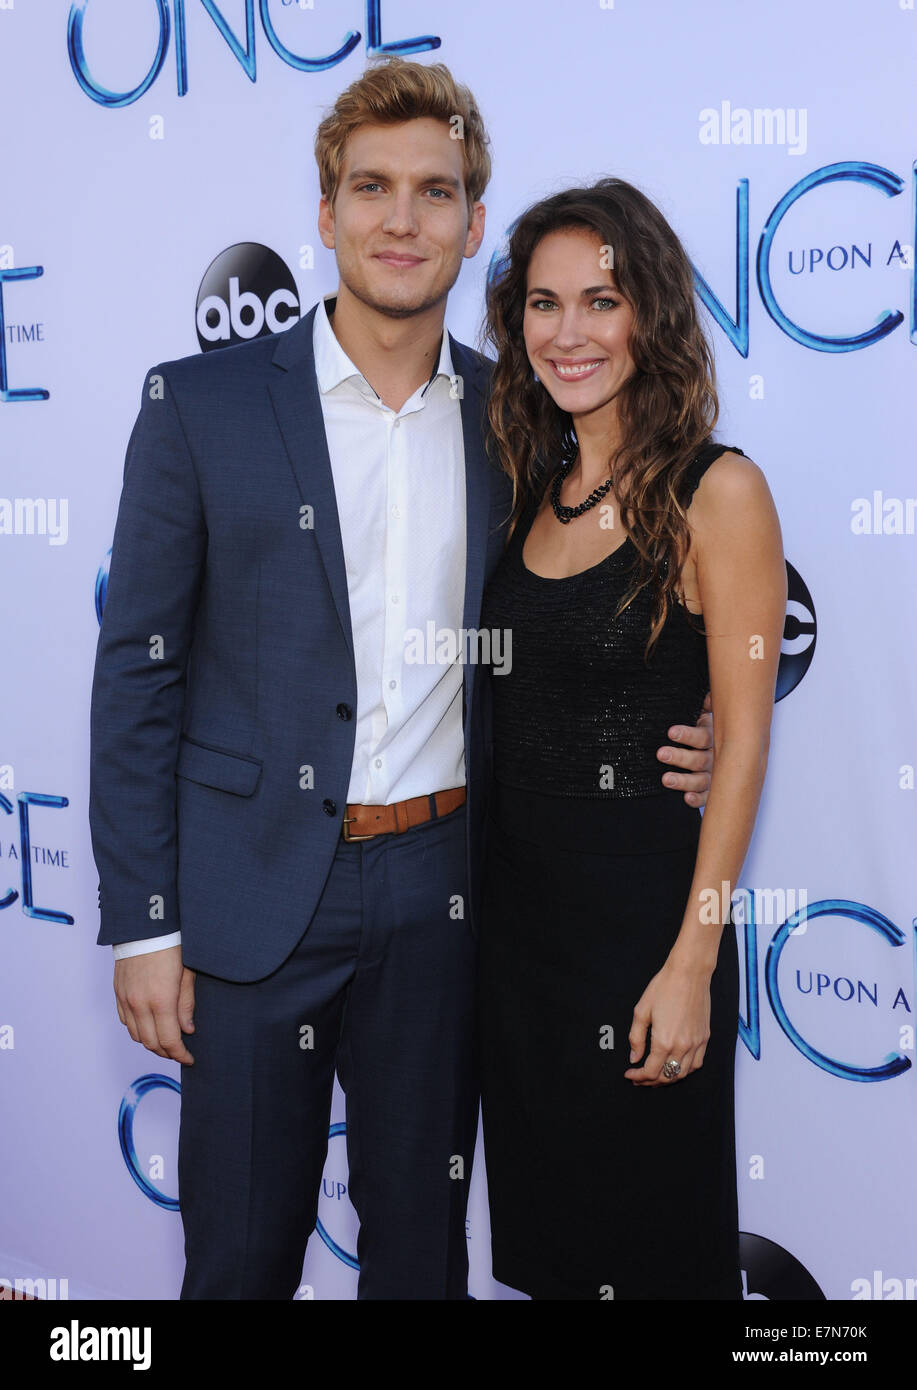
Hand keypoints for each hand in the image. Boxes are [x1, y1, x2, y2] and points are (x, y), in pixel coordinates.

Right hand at [114, 945, 195, 1064]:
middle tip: (180, 1052)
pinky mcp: (118, 992)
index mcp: (161, 1000)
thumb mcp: (188, 973)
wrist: (144, 925)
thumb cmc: (171, 944)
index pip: (169, 1040)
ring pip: (136, 1035)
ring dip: (151, 1043)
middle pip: (151, 1043)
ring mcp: (126, 999)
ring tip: (166, 1041)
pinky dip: (137, 1029)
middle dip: (167, 1052)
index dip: (180, 1054)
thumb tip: (188, 1029)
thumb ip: (186, 1004)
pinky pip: (126, 1021)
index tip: (189, 1058)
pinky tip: (149, 1026)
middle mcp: (140, 1004)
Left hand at [624, 959, 710, 1085]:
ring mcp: (696, 1043)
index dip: (638, 1076)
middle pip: (666, 1076)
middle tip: (639, 1077)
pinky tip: (675, 1066)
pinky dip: (685, 1070)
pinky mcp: (704, 1038)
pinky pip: (696, 1063)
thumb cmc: (664, 987)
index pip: (650, 1071)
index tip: (629, 1073)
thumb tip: (634, 1058)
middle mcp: (682, 1046)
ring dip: (668, 1079)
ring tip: (655, 1075)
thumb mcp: (641, 1011)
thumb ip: (636, 1038)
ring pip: (682, 1074)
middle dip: (650, 1081)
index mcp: (664, 1041)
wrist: (689, 974)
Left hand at [656, 691, 712, 807]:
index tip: (671, 732)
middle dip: (679, 757)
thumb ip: (708, 704)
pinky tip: (686, 798)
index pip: (701, 736)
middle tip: (661, 754)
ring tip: (665, 779)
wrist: (731, 748)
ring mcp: (714, 775)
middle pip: (698, 759)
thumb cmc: (707, 729)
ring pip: (701, 780)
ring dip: (683, 781)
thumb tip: (708, 696)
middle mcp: (714, 757)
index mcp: (713, 737)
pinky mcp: (711, 790)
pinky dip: (698, 799)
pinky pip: (706, 797)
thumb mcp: (707, 713)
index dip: (686, 734)